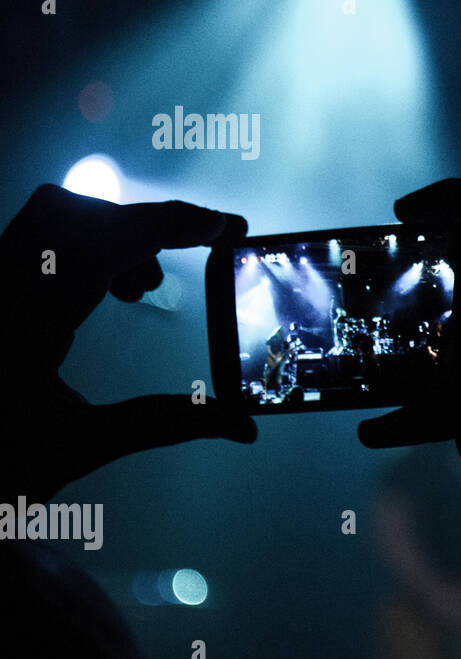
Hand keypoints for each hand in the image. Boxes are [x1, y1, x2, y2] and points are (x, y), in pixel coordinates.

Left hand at [0, 185, 256, 502]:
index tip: (226, 227)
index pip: (106, 239)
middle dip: (139, 226)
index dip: (173, 224)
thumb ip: (163, 424)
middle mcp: (1, 287)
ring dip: (111, 239)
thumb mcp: (77, 447)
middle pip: (75, 212)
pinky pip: (38, 246)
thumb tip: (240, 424)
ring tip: (139, 290)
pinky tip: (103, 295)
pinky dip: (84, 253)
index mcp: (22, 314)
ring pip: (53, 221)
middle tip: (183, 264)